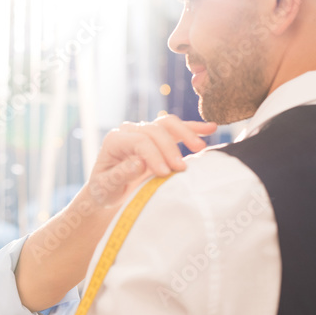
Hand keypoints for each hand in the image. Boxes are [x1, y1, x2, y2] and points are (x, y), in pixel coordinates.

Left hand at [87, 115, 216, 207]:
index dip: (154, 155)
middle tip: (181, 169)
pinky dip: (193, 127)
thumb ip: (119, 175)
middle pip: (155, 131)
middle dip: (170, 148)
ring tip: (200, 147)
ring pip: (167, 123)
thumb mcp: (106, 187)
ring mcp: (143, 131)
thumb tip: (139, 163)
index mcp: (115, 140)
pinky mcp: (157, 137)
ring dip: (186, 133)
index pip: (139, 141)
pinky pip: (175, 127)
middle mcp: (129, 131)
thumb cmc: (104, 190)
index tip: (165, 173)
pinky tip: (210, 128)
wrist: (107, 190)